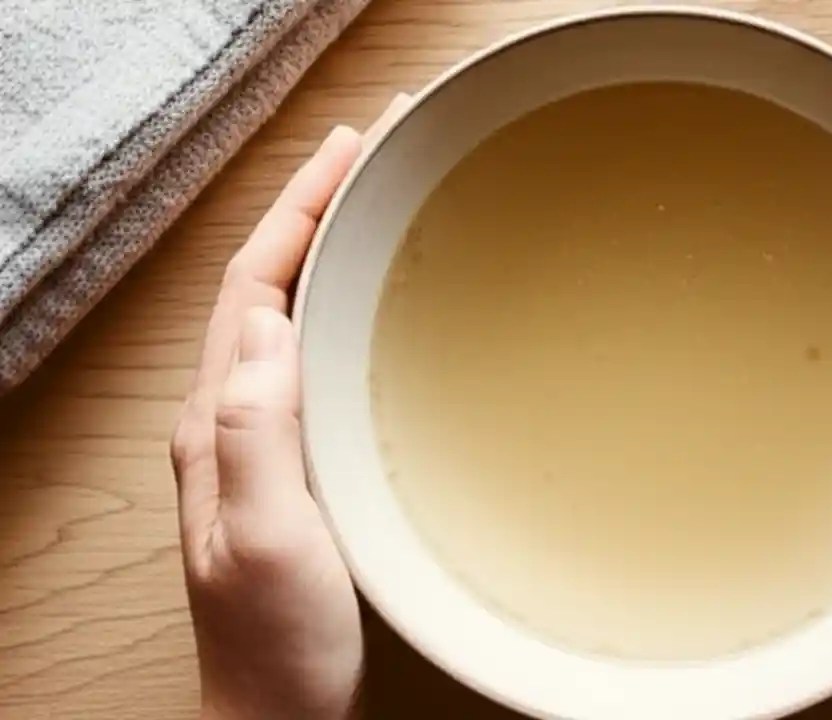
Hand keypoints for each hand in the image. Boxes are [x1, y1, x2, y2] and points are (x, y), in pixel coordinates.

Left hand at [171, 95, 409, 719]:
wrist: (280, 716)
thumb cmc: (277, 644)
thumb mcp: (268, 539)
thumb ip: (255, 434)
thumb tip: (268, 326)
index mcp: (219, 426)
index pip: (252, 287)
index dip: (298, 209)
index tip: (352, 149)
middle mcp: (232, 423)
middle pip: (266, 284)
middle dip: (314, 208)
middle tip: (372, 155)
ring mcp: (264, 444)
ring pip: (290, 315)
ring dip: (327, 250)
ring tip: (375, 205)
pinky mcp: (300, 466)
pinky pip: (315, 358)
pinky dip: (343, 309)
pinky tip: (377, 308)